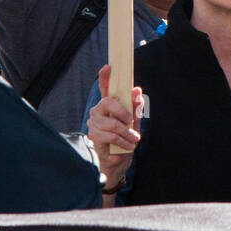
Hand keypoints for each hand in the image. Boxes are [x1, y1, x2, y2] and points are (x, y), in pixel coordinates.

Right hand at [86, 64, 142, 192]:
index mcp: (108, 106)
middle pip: (108, 102)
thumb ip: (135, 108)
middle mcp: (98, 111)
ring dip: (127, 134)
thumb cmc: (124, 141)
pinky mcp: (93, 137)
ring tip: (134, 141)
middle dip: (124, 112)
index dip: (105, 77)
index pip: (105, 88)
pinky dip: (123, 142)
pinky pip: (111, 136)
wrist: (117, 164)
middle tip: (131, 123)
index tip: (108, 66)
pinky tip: (127, 146)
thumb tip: (137, 91)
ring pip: (112, 123)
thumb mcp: (134, 124)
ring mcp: (94, 123)